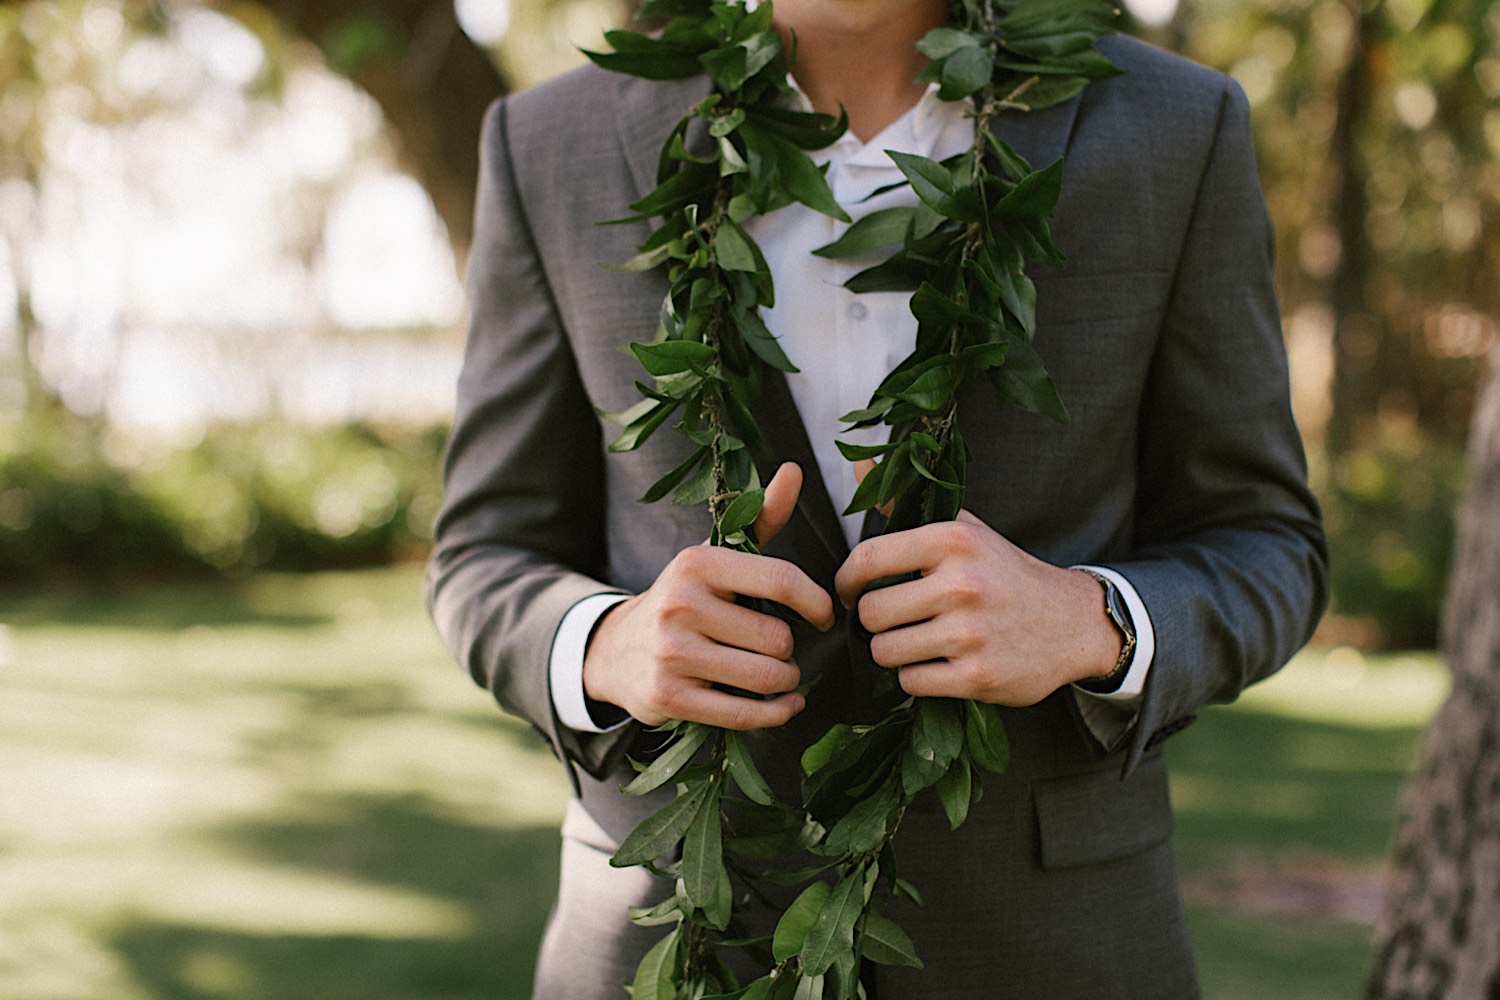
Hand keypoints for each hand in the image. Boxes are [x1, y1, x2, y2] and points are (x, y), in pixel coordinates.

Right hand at [583, 463, 835, 728]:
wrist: (616, 649)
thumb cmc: (686, 599)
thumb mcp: (717, 556)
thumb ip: (761, 517)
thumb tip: (793, 470)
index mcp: (697, 563)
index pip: (780, 580)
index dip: (815, 602)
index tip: (824, 615)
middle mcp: (680, 604)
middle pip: (777, 638)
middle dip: (790, 650)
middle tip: (781, 651)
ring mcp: (672, 653)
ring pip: (765, 677)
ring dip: (785, 683)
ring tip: (780, 676)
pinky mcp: (669, 696)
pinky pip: (743, 714)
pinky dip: (775, 714)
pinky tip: (783, 705)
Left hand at [834, 509, 1121, 705]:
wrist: (1073, 622)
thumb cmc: (1004, 573)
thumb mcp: (964, 529)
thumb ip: (904, 503)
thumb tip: (859, 460)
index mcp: (953, 540)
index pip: (867, 558)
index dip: (846, 580)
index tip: (851, 590)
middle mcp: (962, 584)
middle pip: (871, 612)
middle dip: (873, 621)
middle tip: (892, 620)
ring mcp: (971, 634)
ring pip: (885, 651)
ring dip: (893, 651)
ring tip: (915, 641)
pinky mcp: (978, 677)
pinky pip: (911, 682)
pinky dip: (917, 677)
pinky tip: (938, 663)